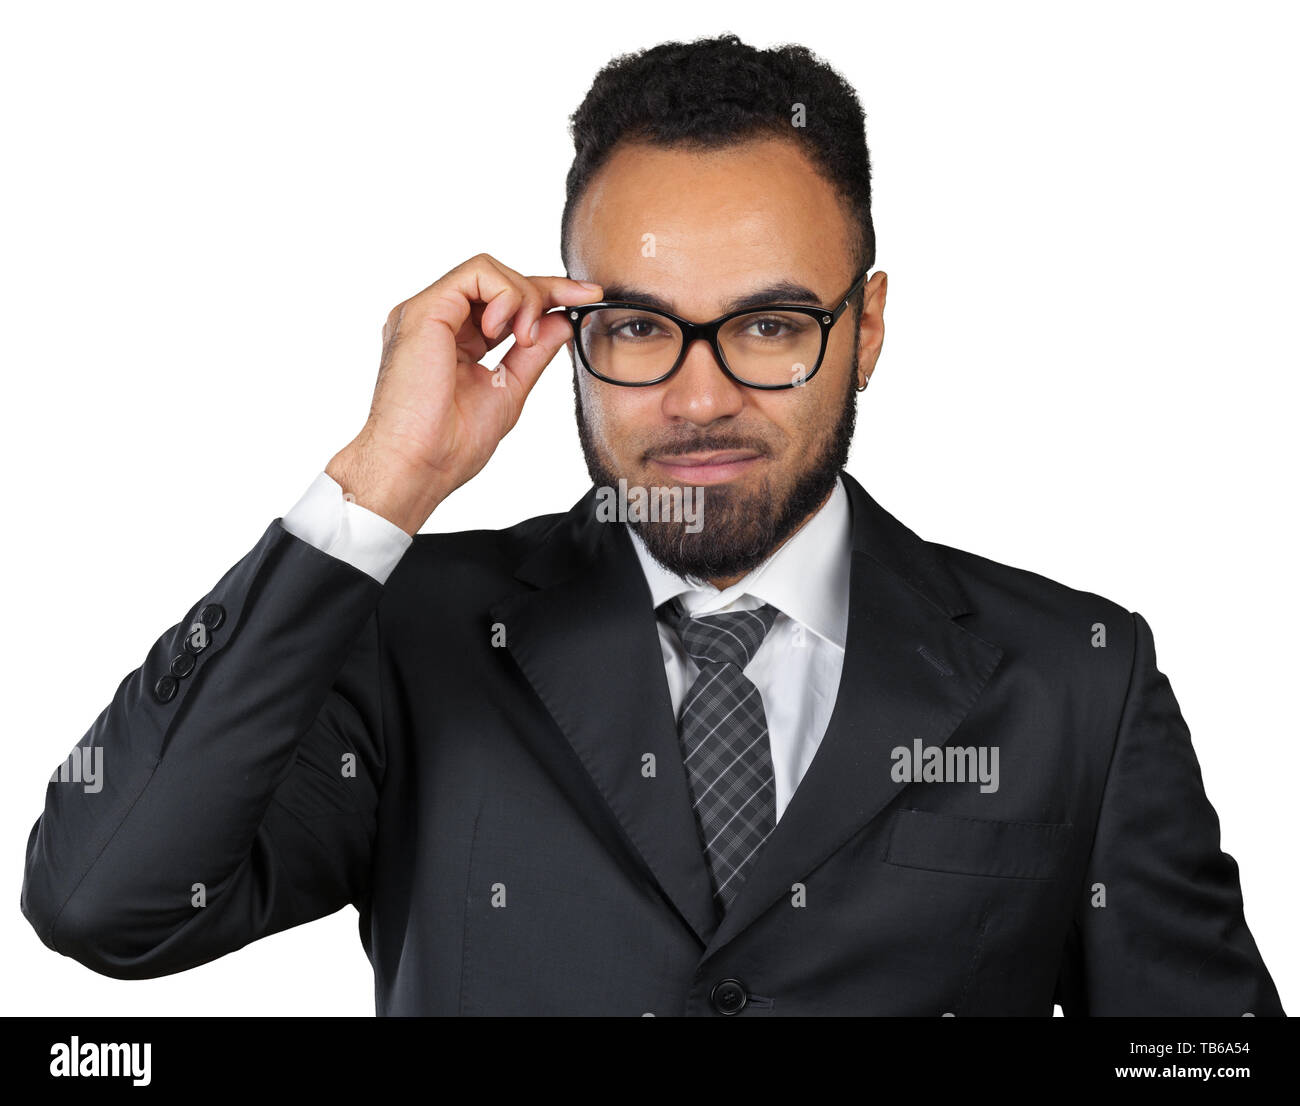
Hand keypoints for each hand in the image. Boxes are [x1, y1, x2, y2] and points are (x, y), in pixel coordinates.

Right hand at [326, 254, 601, 533]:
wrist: (419, 466)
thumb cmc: (450, 445)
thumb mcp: (508, 389)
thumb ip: (533, 353)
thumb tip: (561, 320)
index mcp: (453, 340)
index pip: (503, 301)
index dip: (548, 293)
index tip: (587, 296)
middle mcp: (437, 321)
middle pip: (498, 279)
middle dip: (544, 290)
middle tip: (572, 309)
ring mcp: (427, 312)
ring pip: (488, 270)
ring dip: (524, 298)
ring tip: (526, 339)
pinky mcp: (423, 310)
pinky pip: (476, 274)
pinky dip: (505, 296)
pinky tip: (508, 332)